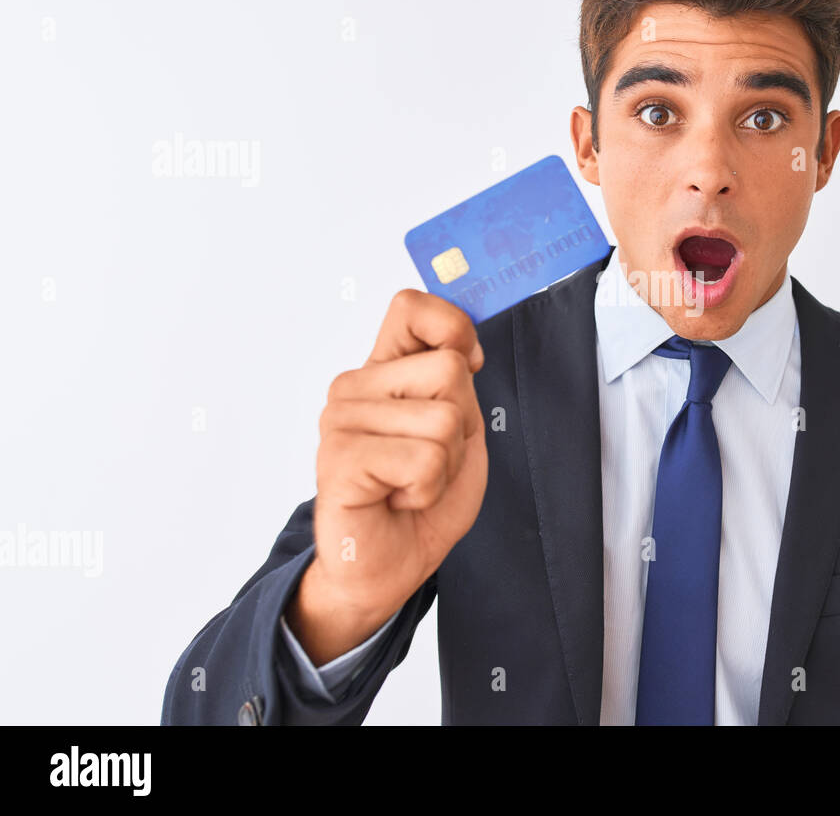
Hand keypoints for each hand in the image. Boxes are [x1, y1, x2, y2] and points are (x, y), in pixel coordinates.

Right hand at [288, 289, 487, 663]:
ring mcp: (341, 419)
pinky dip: (427, 488)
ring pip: (443, 418)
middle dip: (461, 426)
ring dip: (445, 465)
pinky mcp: (339, 457)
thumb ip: (457, 380)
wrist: (391, 564)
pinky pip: (423, 459)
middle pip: (449, 369)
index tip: (468, 369)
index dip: (454, 330)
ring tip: (410, 483)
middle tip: (429, 461)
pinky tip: (397, 498)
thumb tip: (465, 348)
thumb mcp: (459, 428)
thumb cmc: (423, 497)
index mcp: (383, 370)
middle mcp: (355, 386)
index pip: (412, 308)